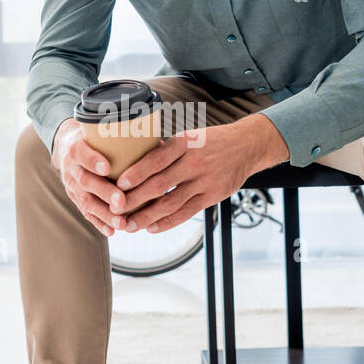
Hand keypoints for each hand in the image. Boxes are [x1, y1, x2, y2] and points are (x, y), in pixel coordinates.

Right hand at [51, 118, 124, 237]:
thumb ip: (123, 138)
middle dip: (104, 192)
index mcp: (76, 147)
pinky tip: (112, 231)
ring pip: (86, 201)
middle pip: (85, 181)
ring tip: (121, 223)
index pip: (82, 153)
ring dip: (104, 214)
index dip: (93, 161)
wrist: (67, 148)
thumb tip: (160, 144)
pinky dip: (99, 223)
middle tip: (122, 202)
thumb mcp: (100, 132)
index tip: (107, 167)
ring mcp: (71, 185)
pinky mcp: (75, 199)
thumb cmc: (94, 139)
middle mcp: (71, 167)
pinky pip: (86, 213)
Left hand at [108, 114, 288, 234]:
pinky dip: (168, 222)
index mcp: (184, 142)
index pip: (155, 160)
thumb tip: (134, 158)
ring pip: (170, 203)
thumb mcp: (189, 136)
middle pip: (159, 185)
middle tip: (116, 210)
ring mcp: (204, 181)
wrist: (247, 146)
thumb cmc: (211, 141)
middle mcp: (194, 162)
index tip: (119, 185)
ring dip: (147, 216)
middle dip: (135, 200)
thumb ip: (165, 150)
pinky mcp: (213, 196)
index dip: (136, 173)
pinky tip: (153, 227)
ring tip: (130, 225)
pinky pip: (187, 213)